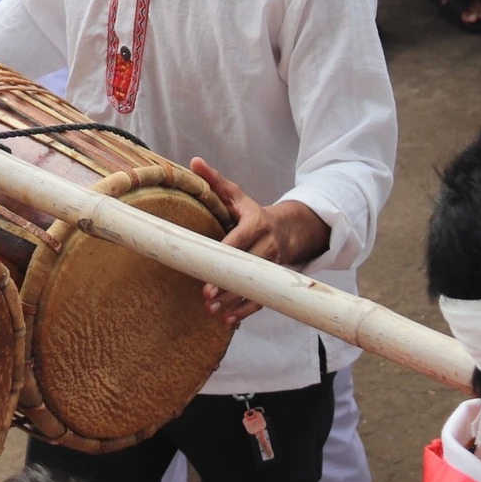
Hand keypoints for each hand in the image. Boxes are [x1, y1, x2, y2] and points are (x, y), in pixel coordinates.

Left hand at [189, 156, 331, 324]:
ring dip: (233, 301)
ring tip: (211, 310)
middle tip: (205, 296)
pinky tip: (227, 319)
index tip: (207, 266)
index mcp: (255, 224)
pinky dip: (245, 310)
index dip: (224, 254)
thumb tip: (194, 161)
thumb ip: (215, 181)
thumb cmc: (252, 212)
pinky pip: (261, 299)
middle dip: (226, 283)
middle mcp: (266, 246)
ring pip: (253, 287)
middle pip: (245, 268)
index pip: (239, 240)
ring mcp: (269, 266)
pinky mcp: (270, 280)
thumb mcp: (236, 195)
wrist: (286, 230)